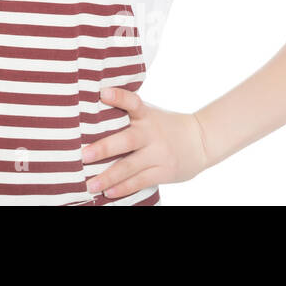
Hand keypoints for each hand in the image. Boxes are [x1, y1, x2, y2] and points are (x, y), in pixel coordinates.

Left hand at [81, 86, 209, 199]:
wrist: (201, 141)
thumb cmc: (163, 126)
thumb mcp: (149, 114)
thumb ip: (128, 114)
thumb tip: (92, 109)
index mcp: (146, 115)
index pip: (133, 102)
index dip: (119, 97)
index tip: (103, 93)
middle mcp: (151, 133)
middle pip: (127, 140)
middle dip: (104, 148)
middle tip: (83, 155)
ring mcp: (158, 154)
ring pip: (130, 166)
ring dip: (108, 176)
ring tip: (90, 184)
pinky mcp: (164, 171)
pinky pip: (141, 181)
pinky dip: (124, 188)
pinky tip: (108, 192)